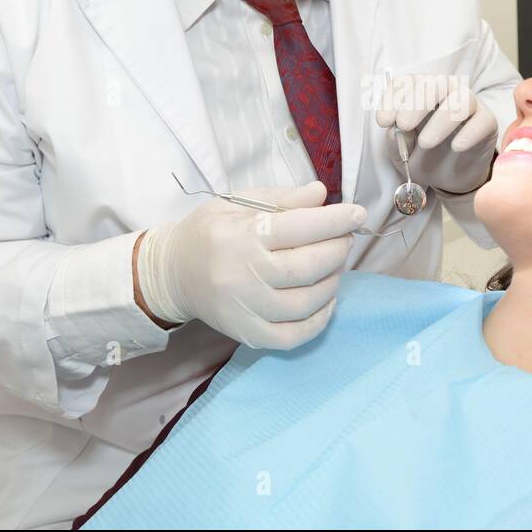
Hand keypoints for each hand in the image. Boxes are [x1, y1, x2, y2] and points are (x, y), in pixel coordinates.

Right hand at [136, 181, 365, 348]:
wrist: (173, 271)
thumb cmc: (211, 231)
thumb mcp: (239, 203)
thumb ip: (283, 198)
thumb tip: (322, 194)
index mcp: (240, 236)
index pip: (299, 227)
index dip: (335, 221)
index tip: (358, 214)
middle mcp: (241, 275)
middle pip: (306, 267)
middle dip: (337, 250)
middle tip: (345, 238)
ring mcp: (243, 309)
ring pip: (305, 303)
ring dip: (332, 282)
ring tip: (334, 265)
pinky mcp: (246, 334)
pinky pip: (293, 336)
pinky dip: (318, 320)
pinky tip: (326, 300)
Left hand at [375, 75, 496, 194]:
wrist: (448, 178)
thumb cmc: (422, 156)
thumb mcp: (401, 151)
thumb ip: (397, 139)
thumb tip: (399, 129)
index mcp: (420, 91)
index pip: (408, 82)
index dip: (393, 98)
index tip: (383, 121)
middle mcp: (446, 91)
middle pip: (436, 83)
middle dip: (416, 103)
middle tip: (404, 125)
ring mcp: (469, 105)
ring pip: (462, 99)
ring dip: (441, 119)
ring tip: (426, 143)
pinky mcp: (487, 123)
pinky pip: (483, 120)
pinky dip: (469, 132)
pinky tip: (456, 146)